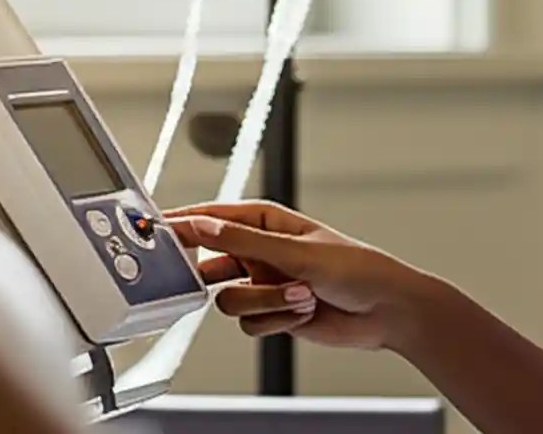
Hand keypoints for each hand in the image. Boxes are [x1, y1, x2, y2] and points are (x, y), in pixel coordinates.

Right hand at [165, 201, 432, 351]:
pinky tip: (303, 313)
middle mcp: (262, 252)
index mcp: (268, 223)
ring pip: (229, 300)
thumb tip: (205, 226)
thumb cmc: (357, 268)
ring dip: (265, 302)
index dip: (186, 223)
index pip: (215, 219)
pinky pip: (248, 323)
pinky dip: (276, 320)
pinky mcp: (272, 313)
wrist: (385, 311)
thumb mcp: (299, 251)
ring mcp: (266, 284)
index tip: (157, 228)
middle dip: (218, 275)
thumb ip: (247, 241)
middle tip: (205, 278)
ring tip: (300, 296)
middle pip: (211, 263)